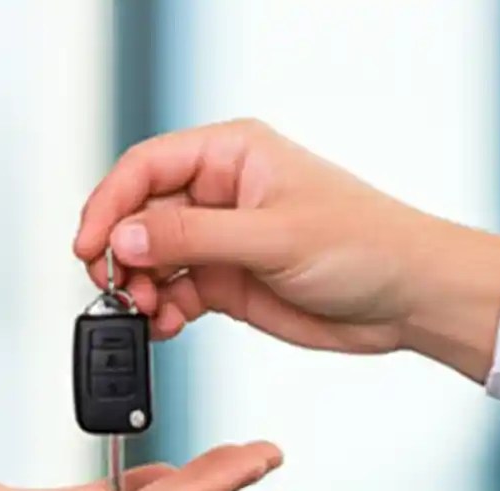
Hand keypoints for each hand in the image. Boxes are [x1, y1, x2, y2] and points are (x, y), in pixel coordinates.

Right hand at [73, 119, 499, 381]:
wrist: (409, 300)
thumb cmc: (367, 245)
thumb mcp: (274, 236)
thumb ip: (194, 236)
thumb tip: (128, 236)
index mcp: (232, 155)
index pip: (147, 166)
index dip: (110, 204)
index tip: (91, 245)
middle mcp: (219, 193)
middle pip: (140, 215)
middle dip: (122, 252)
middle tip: (115, 287)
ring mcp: (220, 239)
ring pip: (151, 259)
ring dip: (139, 288)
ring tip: (147, 312)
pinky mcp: (225, 281)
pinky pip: (172, 293)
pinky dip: (160, 312)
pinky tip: (166, 325)